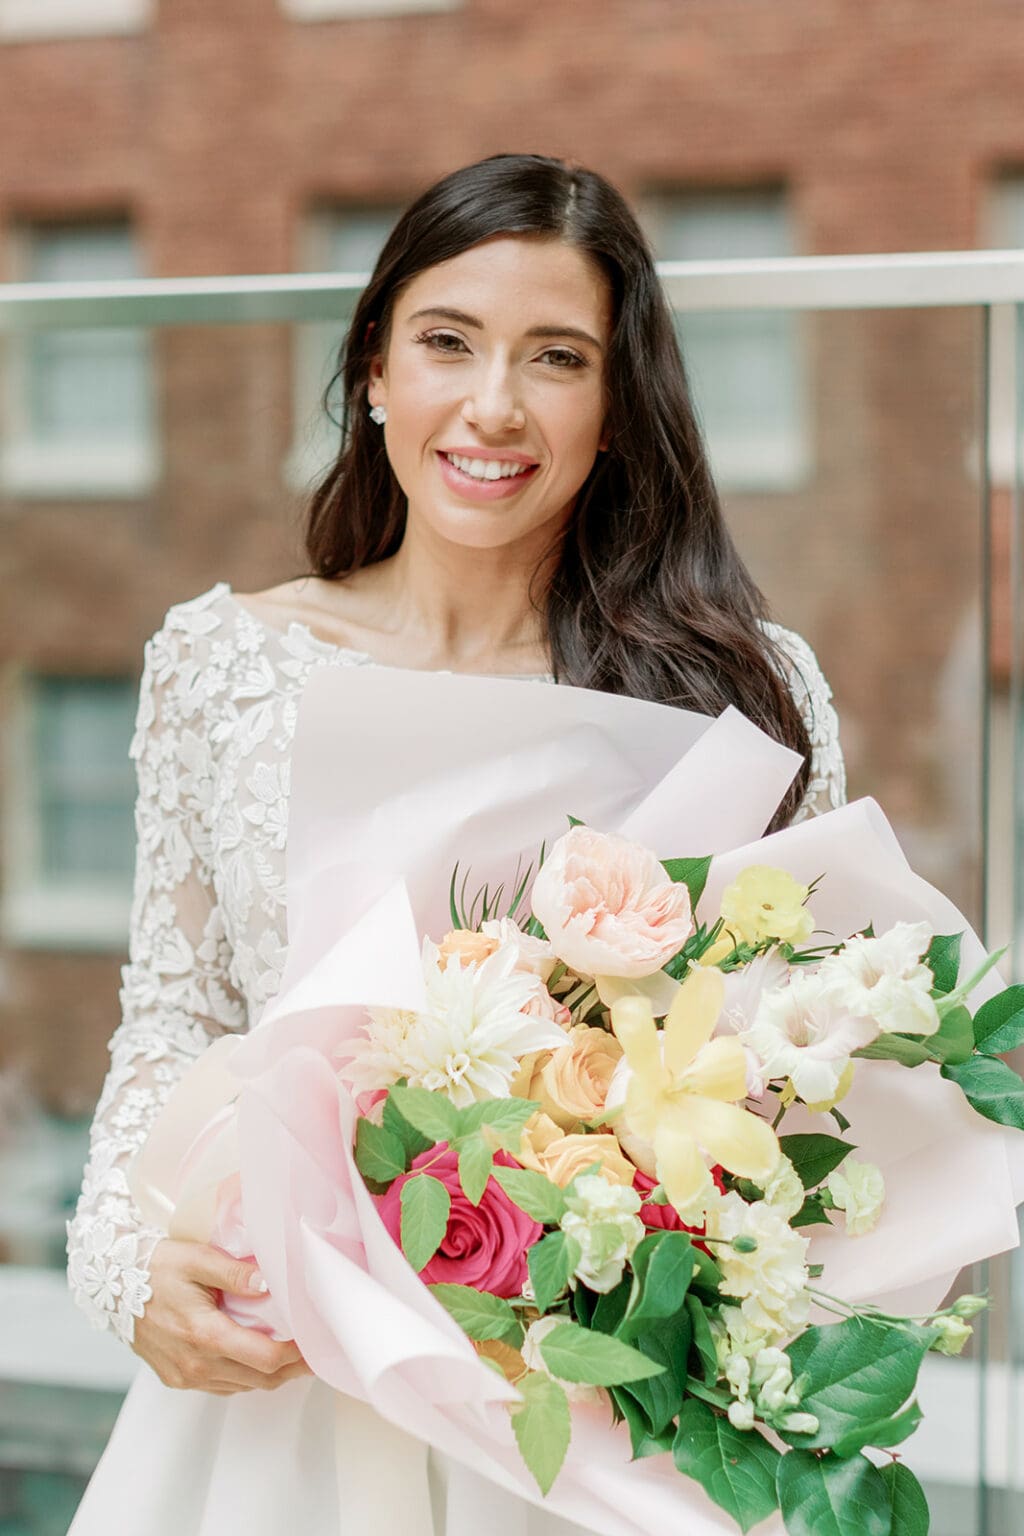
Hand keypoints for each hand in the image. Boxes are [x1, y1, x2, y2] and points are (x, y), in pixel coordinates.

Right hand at [132, 1238, 312, 1395]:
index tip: (318, 1341)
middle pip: (261, 1379)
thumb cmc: (156, 1267)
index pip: (266, 1358)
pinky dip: (246, 1376)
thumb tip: (270, 1283)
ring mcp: (185, 1376)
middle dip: (293, 1368)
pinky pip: (223, 1386)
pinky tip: (258, 1358)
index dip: (298, 1356)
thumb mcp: (196, 1259)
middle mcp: (196, 1364)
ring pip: (243, 1386)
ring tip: (295, 1355)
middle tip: (318, 1352)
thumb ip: (235, 1273)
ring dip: (271, 1375)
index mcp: (205, 1335)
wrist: (110, 1286)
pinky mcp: (176, 1379)